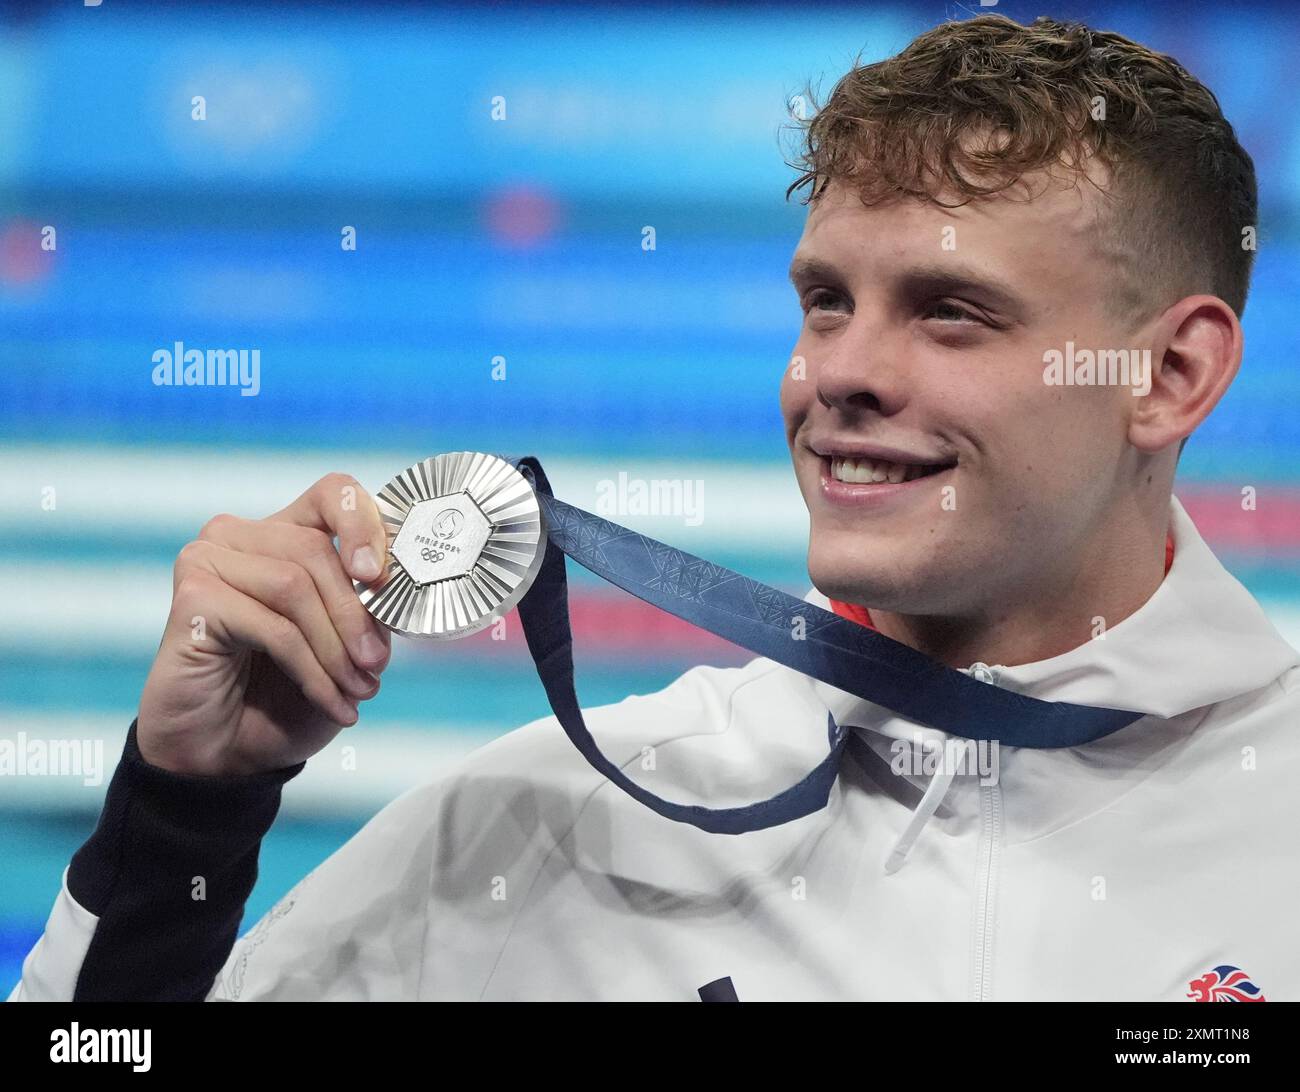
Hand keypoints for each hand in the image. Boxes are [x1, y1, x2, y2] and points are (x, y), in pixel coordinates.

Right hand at [136, 473, 393, 775]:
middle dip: (356, 615)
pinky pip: (271, 626)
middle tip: (376, 666)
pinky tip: (330, 702)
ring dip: (335, 648)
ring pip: (295, 587)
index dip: (364, 523)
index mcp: (284, 532)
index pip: (333, 494)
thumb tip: (398, 587)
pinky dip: (310, 670)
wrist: (227, 755)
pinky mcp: (193, 597)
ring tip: (357, 690)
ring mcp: (208, 560)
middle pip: (316, 550)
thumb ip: (367, 606)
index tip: (379, 574)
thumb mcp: (345, 646)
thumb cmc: (286, 694)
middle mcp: (239, 535)